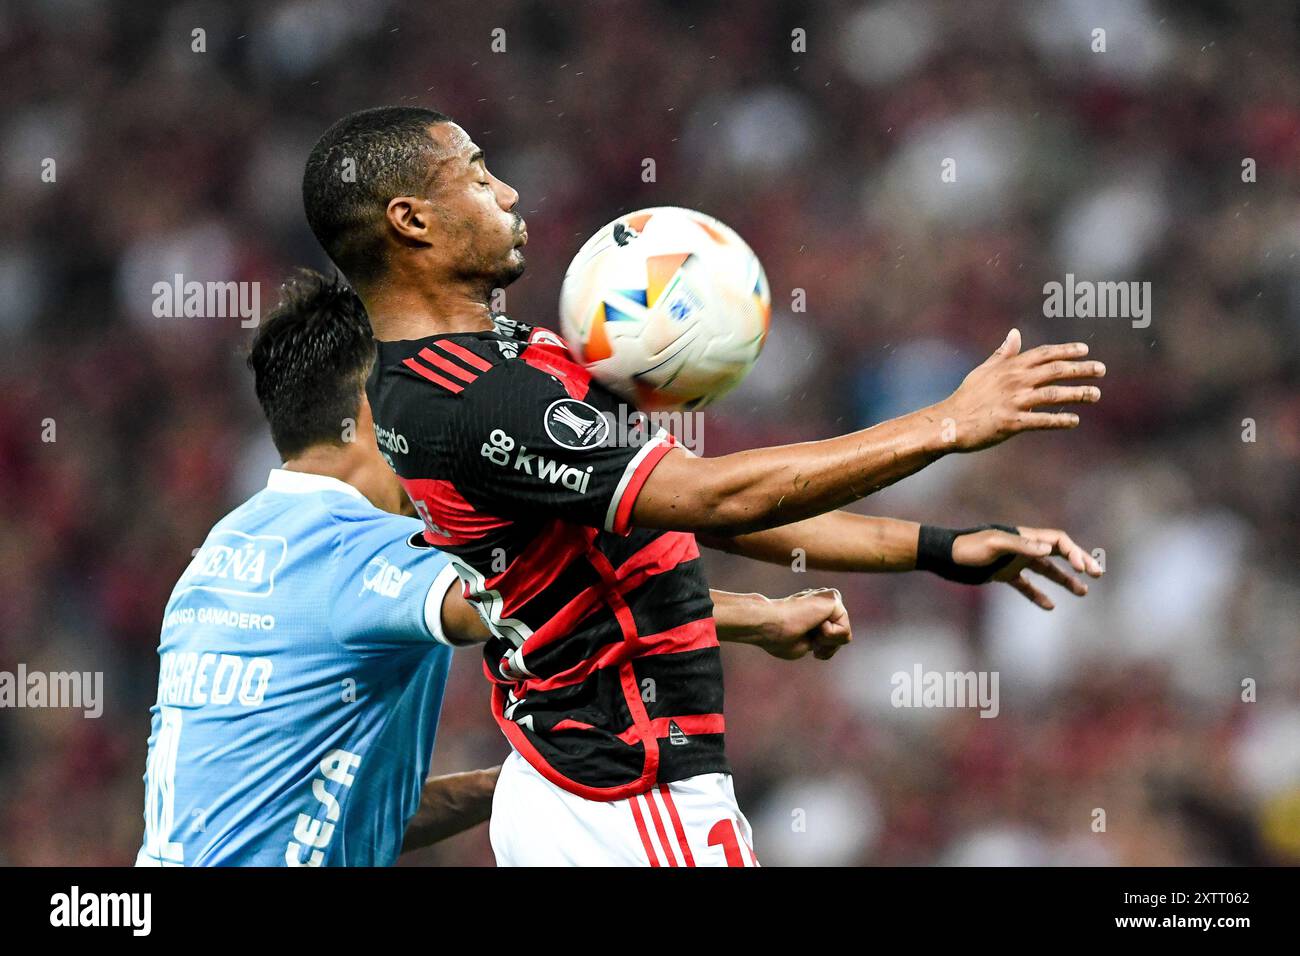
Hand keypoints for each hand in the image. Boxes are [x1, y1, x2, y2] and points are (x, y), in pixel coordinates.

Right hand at [753, 588, 851, 659]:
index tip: (803, 641)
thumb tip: (831, 635)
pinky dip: (828, 635)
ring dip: (825, 640)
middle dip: (825, 645)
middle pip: (841, 637)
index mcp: (815, 612)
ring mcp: (829, 598)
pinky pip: (844, 631)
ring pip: (845, 634)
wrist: (768, 625)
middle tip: (804, 635)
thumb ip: (819, 640)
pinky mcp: (834, 598)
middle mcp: (823, 602)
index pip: (833, 638)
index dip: (820, 648)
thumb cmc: (777, 637)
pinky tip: (813, 623)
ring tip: (807, 628)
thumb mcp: (803, 645)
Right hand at [938, 329, 1105, 451]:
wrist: (950, 422)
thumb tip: (1015, 333)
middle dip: (1082, 369)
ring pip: (1054, 394)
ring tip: (1096, 394)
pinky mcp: (1012, 422)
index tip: (1085, 350)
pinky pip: (1042, 420)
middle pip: (1056, 371)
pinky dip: (1060, 420)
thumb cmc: (967, 396)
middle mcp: (1015, 381)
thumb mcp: (984, 370)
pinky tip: (1075, 420)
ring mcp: (1015, 402)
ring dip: (1078, 394)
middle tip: (1101, 369)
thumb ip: (1003, 354)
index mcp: (1010, 367)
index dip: (1066, 351)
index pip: (1044, 354)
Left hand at [952, 525, 1102, 609]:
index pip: (1058, 541)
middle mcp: (1022, 548)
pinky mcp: (1002, 574)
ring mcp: (1013, 561)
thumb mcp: (994, 544)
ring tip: (1084, 592)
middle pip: (1057, 553)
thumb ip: (1021, 546)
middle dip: (1078, 563)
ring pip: (1046, 571)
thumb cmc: (967, 548)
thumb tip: (1049, 549)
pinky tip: (1049, 606)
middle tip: (1097, 574)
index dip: (1074, 553)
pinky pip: (1026, 586)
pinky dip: (1038, 595)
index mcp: (1023, 536)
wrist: (943, 557)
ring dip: (1065, 580)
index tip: (1083, 569)